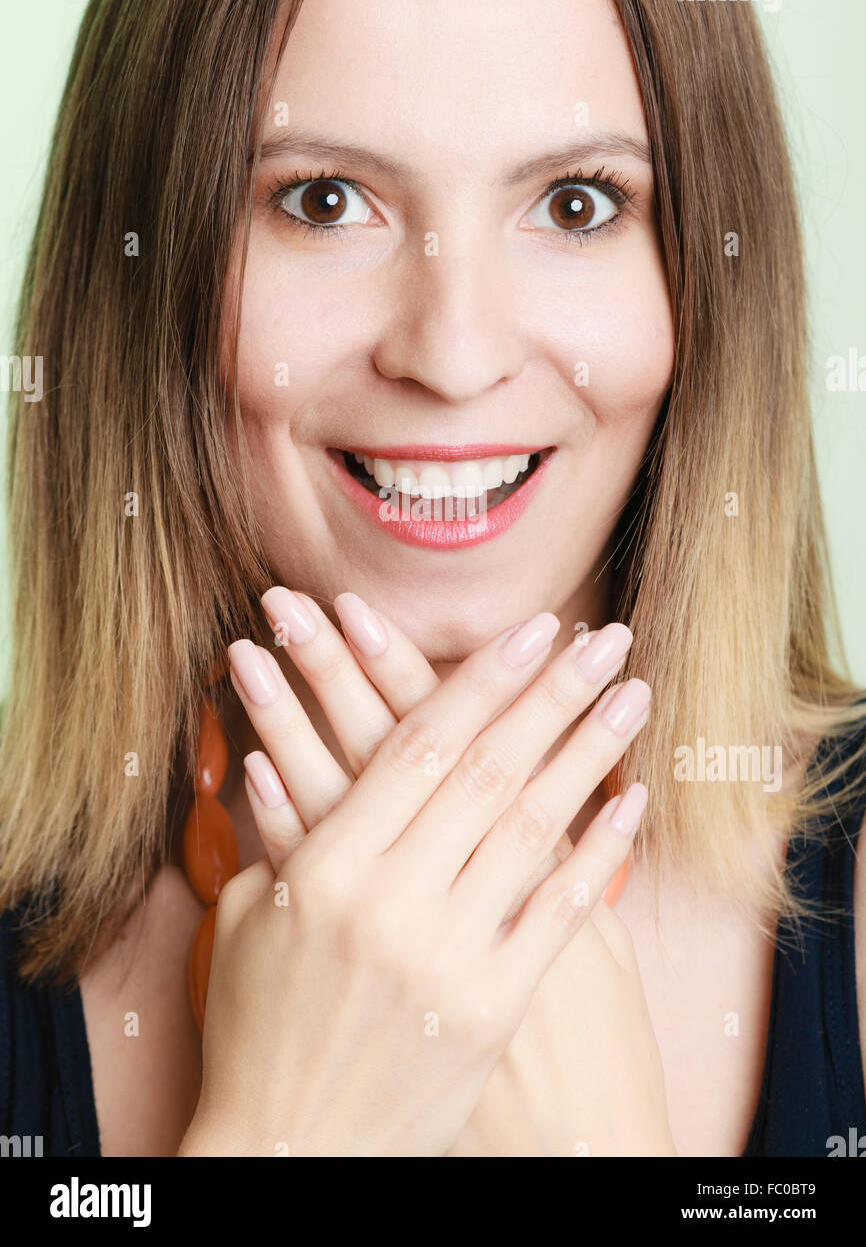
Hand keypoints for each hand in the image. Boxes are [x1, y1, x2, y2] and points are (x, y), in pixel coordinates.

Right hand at [188, 588, 652, 1157]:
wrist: (287, 1154)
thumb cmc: (259, 1030)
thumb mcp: (246, 922)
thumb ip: (275, 835)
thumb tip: (273, 752)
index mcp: (324, 870)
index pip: (418, 748)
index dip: (479, 681)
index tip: (530, 628)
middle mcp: (390, 903)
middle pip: (489, 771)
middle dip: (552, 693)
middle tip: (602, 638)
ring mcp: (448, 957)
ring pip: (533, 828)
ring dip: (588, 750)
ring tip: (632, 694)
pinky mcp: (492, 1008)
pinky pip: (560, 914)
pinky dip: (600, 851)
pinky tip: (630, 799)